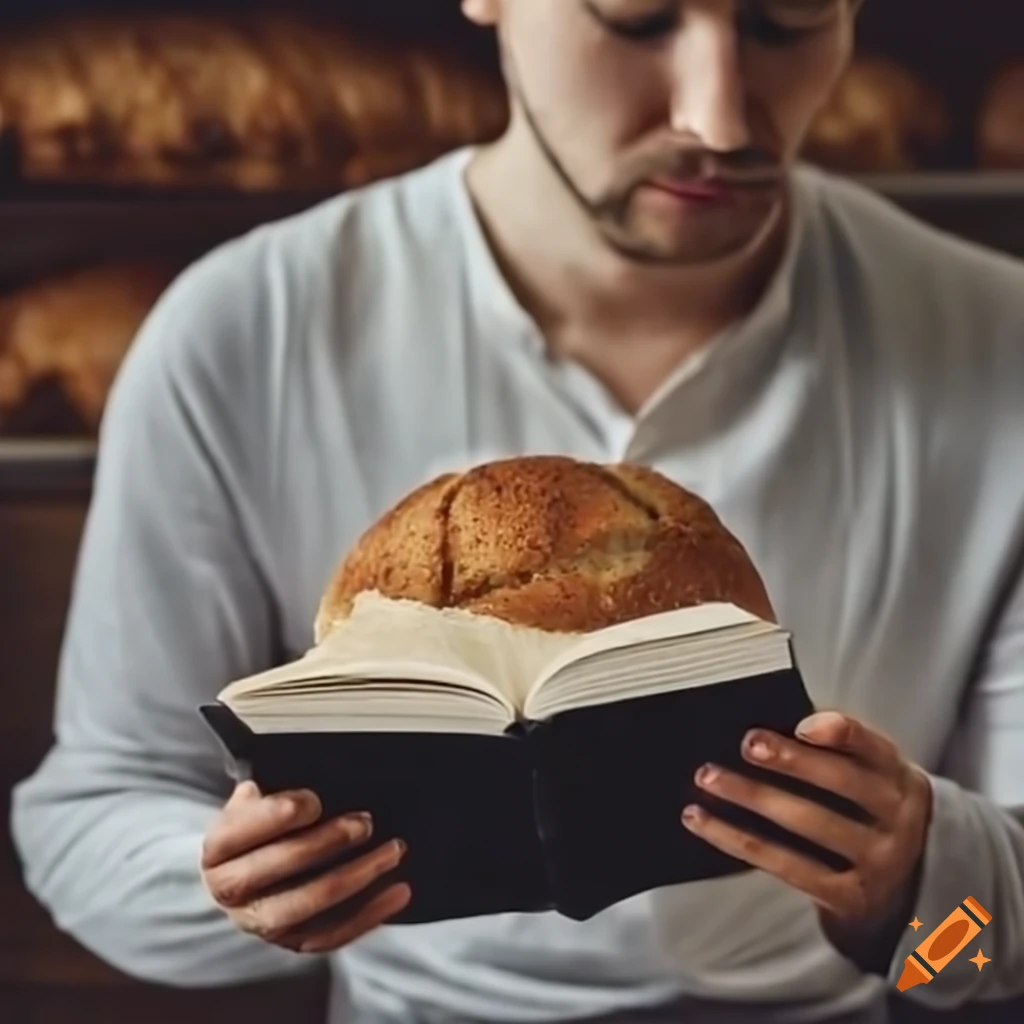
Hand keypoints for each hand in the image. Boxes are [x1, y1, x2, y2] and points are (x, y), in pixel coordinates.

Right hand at [201, 781, 410, 952]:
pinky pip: (332, 935)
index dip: (276, 816)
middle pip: (276, 869)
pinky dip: (369, 914)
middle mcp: (231, 891)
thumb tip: (297, 767)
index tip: (314, 800)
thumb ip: (269, 786)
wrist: (245, 873)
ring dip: (356, 878)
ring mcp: (261, 922)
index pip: (238, 832)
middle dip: (326, 843)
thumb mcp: (254, 799)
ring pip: (307, 906)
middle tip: (364, 823)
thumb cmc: (258, 827)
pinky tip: (398, 891)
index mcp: (217, 849)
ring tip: (392, 851)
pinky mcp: (292, 942)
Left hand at [681, 710, 933, 937]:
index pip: (875, 748)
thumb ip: (838, 753)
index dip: (841, 734)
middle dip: (792, 761)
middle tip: (747, 744)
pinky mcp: (848, 898)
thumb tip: (769, 730)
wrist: (912, 893)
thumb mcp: (874, 780)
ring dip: (751, 796)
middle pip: (843, 783)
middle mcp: (897, 821)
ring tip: (708, 777)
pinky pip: (786, 866)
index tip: (801, 725)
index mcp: (900, 779)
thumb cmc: (872, 815)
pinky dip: (738, 840)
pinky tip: (702, 821)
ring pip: (808, 824)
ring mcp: (876, 863)